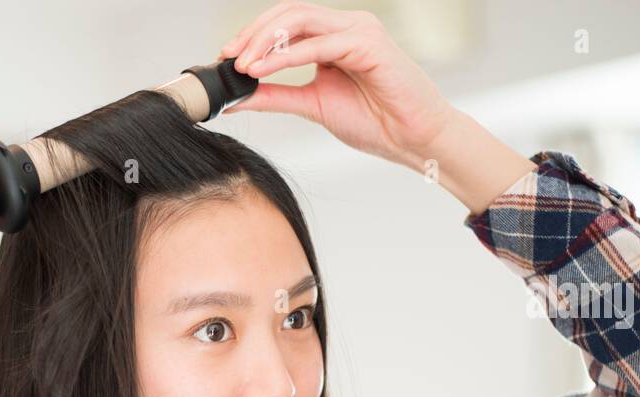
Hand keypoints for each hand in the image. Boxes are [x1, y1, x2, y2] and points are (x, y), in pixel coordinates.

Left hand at [219, 3, 456, 168]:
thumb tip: (237, 96)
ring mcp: (359, 30)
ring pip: (300, 21)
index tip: (225, 59)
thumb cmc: (375, 122)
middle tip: (227, 58)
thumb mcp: (311, 106)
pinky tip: (262, 70)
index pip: (285, 22)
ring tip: (241, 65)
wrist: (414, 139)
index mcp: (334, 37)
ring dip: (265, 41)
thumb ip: (276, 96)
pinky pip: (319, 44)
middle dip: (252, 33)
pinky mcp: (368, 44)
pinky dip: (286, 56)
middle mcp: (346, 26)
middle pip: (288, 13)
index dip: (252, 35)